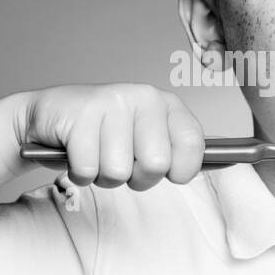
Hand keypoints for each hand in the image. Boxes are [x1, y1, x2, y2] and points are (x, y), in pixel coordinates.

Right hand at [16, 84, 205, 189]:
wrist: (48, 116)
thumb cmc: (100, 134)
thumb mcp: (143, 138)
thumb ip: (176, 150)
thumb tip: (227, 163)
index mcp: (164, 103)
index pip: (193, 143)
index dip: (181, 170)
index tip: (168, 173)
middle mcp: (143, 97)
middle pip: (156, 165)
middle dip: (134, 177)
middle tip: (117, 161)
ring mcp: (112, 103)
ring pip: (119, 172)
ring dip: (102, 176)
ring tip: (94, 155)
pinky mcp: (81, 116)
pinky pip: (88, 170)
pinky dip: (79, 173)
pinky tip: (75, 153)